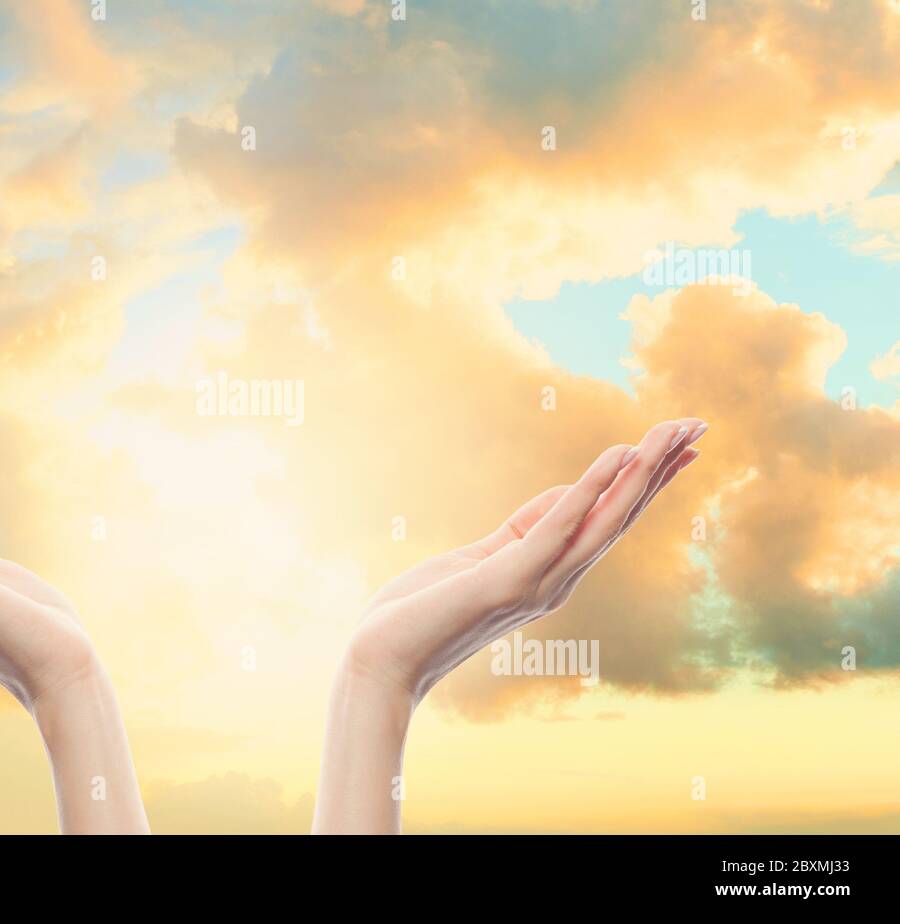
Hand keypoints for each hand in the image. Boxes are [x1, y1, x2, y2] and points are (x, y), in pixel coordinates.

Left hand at [314, 418, 706, 832]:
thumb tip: (564, 498)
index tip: (680, 445)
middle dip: (660, 468)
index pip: (609, 520)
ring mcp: (539, 583)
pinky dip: (590, 489)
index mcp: (550, 574)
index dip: (646, 481)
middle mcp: (557, 581)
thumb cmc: (422, 613)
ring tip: (671, 431)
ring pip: (605, 518)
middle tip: (699, 424)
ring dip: (641, 471)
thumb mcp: (480, 561)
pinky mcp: (510, 579)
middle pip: (622, 516)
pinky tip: (615, 455)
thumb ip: (521, 534)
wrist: (385, 660)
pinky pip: (559, 526)